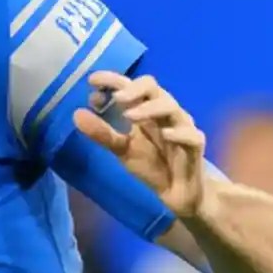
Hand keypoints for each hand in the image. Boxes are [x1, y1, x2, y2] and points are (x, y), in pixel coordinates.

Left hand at [72, 71, 206, 218]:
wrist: (177, 192)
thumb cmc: (151, 164)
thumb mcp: (122, 150)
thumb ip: (102, 133)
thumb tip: (76, 114)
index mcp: (145, 109)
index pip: (130, 86)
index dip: (113, 79)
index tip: (92, 80)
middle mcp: (163, 112)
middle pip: (153, 87)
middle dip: (133, 88)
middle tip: (115, 97)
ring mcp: (181, 127)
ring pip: (171, 107)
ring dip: (150, 108)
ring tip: (129, 115)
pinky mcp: (196, 146)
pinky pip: (192, 135)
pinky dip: (179, 133)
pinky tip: (166, 134)